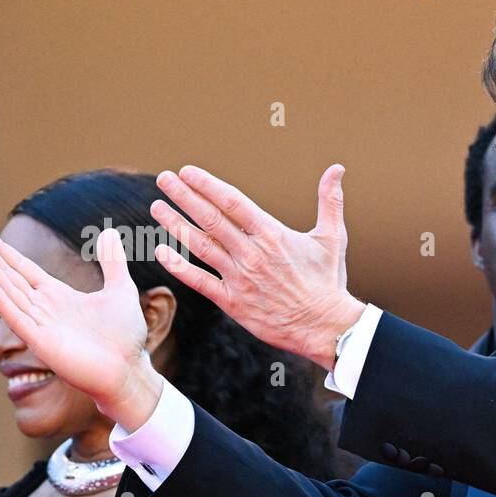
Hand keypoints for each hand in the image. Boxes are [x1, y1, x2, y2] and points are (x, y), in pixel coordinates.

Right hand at [0, 227, 164, 429]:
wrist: (129, 370)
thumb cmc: (125, 336)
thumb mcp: (120, 290)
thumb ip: (112, 262)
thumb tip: (108, 231)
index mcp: (58, 296)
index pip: (24, 269)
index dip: (4, 252)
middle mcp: (44, 309)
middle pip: (11, 277)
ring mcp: (41, 326)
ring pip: (11, 294)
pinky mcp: (43, 344)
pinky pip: (19, 320)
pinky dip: (4, 303)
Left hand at [148, 164, 364, 369]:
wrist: (325, 327)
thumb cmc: (328, 282)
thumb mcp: (332, 238)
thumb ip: (330, 201)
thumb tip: (337, 169)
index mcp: (273, 235)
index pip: (233, 203)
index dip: (208, 185)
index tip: (188, 172)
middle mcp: (252, 254)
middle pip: (211, 219)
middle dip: (184, 196)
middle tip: (164, 179)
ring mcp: (240, 278)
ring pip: (201, 246)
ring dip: (176, 225)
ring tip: (158, 207)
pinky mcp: (233, 302)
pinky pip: (199, 281)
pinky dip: (179, 267)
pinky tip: (161, 251)